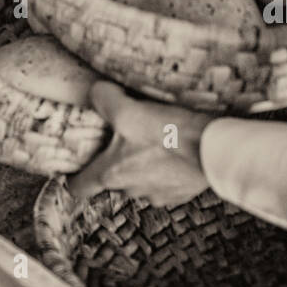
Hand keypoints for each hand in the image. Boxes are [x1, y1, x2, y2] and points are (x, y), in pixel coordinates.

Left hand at [70, 81, 210, 206]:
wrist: (214, 149)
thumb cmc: (170, 132)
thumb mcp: (129, 111)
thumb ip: (104, 100)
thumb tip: (96, 92)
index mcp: (112, 174)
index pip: (78, 188)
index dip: (73, 177)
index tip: (76, 165)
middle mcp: (132, 190)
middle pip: (112, 180)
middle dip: (115, 161)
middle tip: (122, 138)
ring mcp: (158, 195)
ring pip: (139, 180)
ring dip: (142, 164)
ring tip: (153, 140)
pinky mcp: (179, 193)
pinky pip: (164, 181)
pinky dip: (165, 168)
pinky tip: (174, 148)